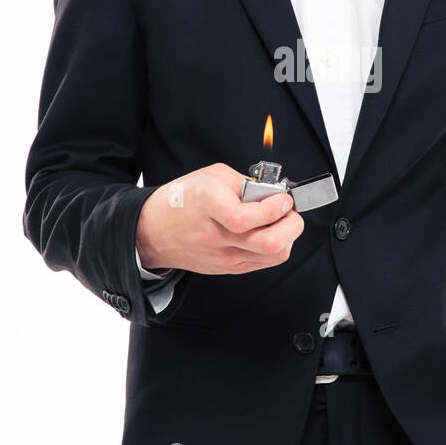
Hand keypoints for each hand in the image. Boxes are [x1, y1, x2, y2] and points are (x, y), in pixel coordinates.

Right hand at [136, 162, 304, 274]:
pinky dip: (275, 246)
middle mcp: (217, 235)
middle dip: (291, 225)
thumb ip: (245, 184)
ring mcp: (223, 256)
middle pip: (269, 244)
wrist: (154, 231)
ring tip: (280, 221)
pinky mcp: (228, 268)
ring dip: (287, 236)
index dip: (273, 208)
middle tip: (289, 211)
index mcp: (208, 205)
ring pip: (273, 256)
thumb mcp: (212, 176)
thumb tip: (274, 193)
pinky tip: (269, 231)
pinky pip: (264, 262)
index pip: (245, 219)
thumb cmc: (182, 200)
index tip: (282, 198)